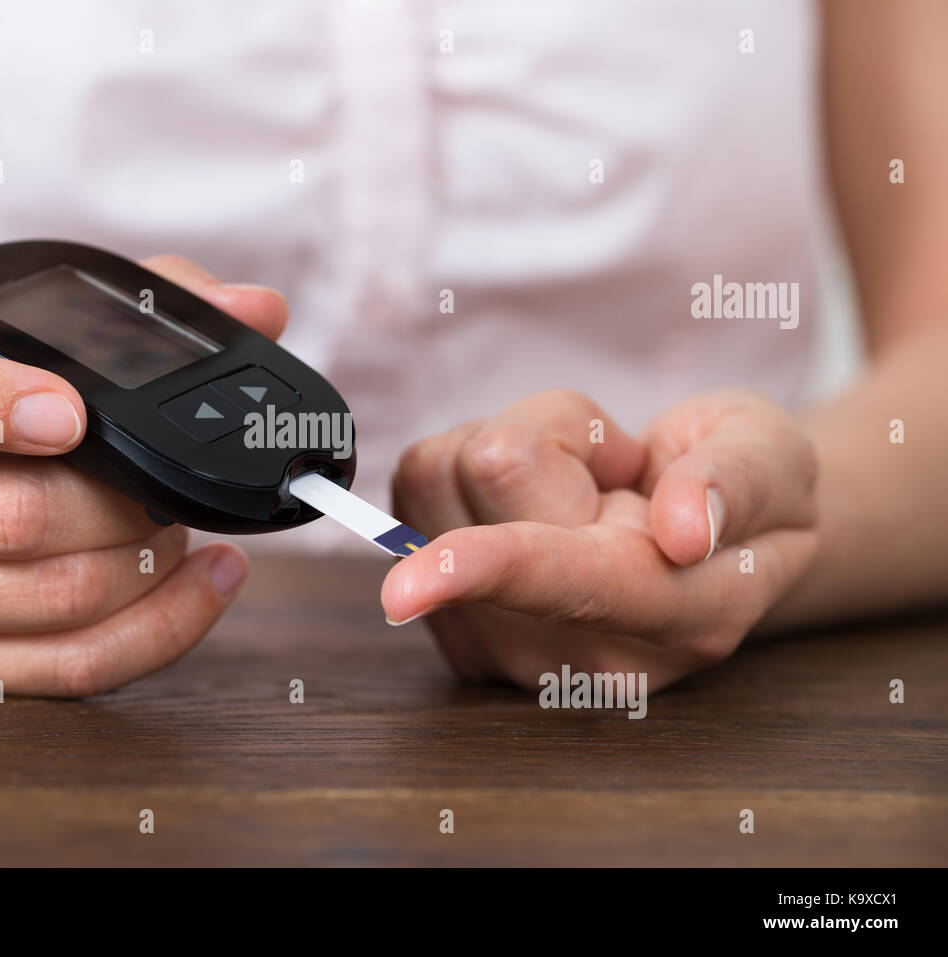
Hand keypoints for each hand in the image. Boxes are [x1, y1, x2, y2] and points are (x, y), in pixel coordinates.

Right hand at [0, 256, 285, 695]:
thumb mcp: (6, 325)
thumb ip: (126, 307)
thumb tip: (251, 309)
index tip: (72, 413)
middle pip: (8, 517)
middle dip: (121, 503)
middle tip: (166, 483)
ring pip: (49, 600)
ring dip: (145, 564)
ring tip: (178, 526)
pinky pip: (65, 666)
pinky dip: (158, 627)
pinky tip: (198, 581)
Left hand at [381, 389, 819, 690]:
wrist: (705, 542)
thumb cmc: (743, 491)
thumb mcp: (776, 459)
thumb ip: (738, 484)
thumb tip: (685, 531)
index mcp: (681, 615)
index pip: (570, 583)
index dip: (491, 569)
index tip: (406, 589)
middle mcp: (580, 652)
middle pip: (491, 473)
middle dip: (559, 435)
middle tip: (620, 472)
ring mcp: (506, 649)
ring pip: (438, 474)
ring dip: (508, 451)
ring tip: (579, 487)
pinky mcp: (450, 624)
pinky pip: (414, 490)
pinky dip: (468, 474)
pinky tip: (533, 506)